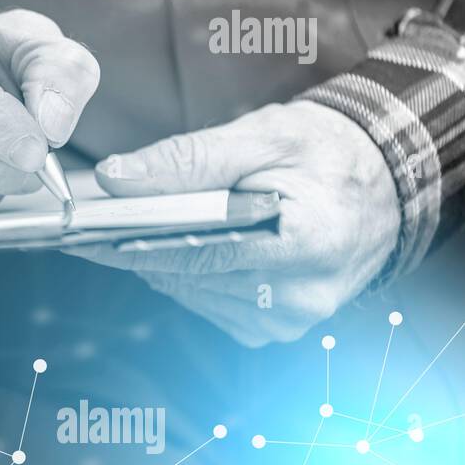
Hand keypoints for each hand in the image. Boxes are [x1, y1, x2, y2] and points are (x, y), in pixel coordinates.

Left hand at [66, 101, 399, 346]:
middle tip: (93, 222)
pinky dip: (187, 274)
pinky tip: (182, 246)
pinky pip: (208, 303)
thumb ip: (186, 159)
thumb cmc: (324, 152)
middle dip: (136, 247)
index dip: (133, 242)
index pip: (196, 253)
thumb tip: (115, 179)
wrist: (381, 180)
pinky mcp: (275, 327)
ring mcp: (289, 319)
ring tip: (130, 227)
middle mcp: (301, 296)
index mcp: (307, 244)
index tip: (84, 232)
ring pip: (190, 293)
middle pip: (188, 276)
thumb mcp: (260, 137)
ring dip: (158, 261)